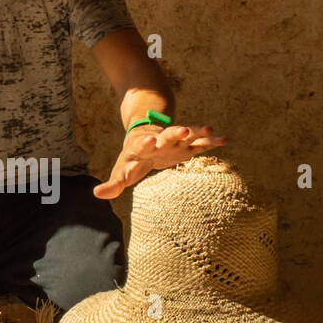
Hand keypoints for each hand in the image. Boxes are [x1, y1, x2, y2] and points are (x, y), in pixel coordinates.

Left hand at [92, 123, 227, 199]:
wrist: (146, 137)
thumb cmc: (133, 157)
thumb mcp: (122, 170)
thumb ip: (113, 183)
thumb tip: (97, 193)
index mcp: (141, 146)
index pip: (141, 145)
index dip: (145, 144)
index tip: (149, 143)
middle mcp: (159, 140)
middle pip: (166, 135)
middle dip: (173, 133)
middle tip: (181, 129)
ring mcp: (175, 141)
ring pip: (187, 134)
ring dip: (196, 132)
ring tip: (209, 129)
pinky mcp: (187, 145)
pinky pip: (202, 142)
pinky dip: (213, 141)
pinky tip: (225, 139)